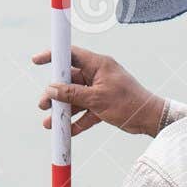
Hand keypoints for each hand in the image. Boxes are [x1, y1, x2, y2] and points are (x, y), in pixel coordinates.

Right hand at [34, 46, 165, 136]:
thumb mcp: (97, 98)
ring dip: (63, 111)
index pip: (71, 54)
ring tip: (49, 123)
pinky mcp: (103, 106)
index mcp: (98, 65)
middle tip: (43, 105)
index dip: (53, 56)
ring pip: (76, 99)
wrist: (150, 119)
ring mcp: (100, 91)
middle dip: (54, 93)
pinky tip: (66, 132)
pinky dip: (77, 122)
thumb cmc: (128, 103)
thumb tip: (51, 89)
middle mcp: (98, 75)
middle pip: (69, 81)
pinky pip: (86, 112)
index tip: (36, 61)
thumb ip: (72, 94)